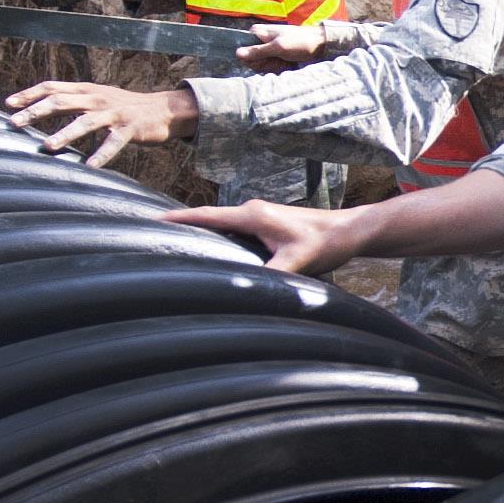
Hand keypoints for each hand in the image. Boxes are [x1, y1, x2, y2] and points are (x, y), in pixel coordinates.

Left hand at [6, 78, 190, 164]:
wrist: (165, 110)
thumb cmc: (125, 108)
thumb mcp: (97, 99)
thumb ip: (73, 102)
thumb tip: (40, 109)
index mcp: (87, 90)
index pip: (52, 87)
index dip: (29, 94)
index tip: (8, 104)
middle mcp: (97, 98)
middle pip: (62, 101)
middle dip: (36, 112)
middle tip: (15, 124)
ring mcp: (114, 113)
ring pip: (85, 121)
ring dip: (65, 134)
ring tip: (48, 146)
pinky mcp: (130, 128)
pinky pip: (114, 142)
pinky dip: (102, 154)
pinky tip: (90, 167)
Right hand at [171, 198, 363, 275]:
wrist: (349, 231)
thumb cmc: (325, 242)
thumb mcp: (296, 261)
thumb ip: (272, 275)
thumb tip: (248, 291)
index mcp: (253, 215)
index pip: (207, 215)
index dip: (179, 219)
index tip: (154, 220)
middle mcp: (252, 211)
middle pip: (209, 218)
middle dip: (183, 226)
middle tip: (155, 237)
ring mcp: (259, 217)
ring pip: (222, 224)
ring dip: (202, 232)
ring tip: (177, 245)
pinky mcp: (267, 225)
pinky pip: (235, 230)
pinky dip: (220, 237)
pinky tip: (215, 252)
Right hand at [236, 21, 337, 68]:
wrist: (319, 44)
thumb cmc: (300, 42)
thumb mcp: (278, 47)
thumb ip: (258, 51)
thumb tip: (237, 54)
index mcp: (257, 32)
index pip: (242, 51)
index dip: (253, 59)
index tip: (266, 60)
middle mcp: (260, 39)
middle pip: (251, 60)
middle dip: (265, 64)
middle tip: (279, 60)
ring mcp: (267, 48)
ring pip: (261, 65)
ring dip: (273, 67)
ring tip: (285, 61)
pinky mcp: (275, 55)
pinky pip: (269, 66)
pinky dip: (278, 68)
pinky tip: (286, 64)